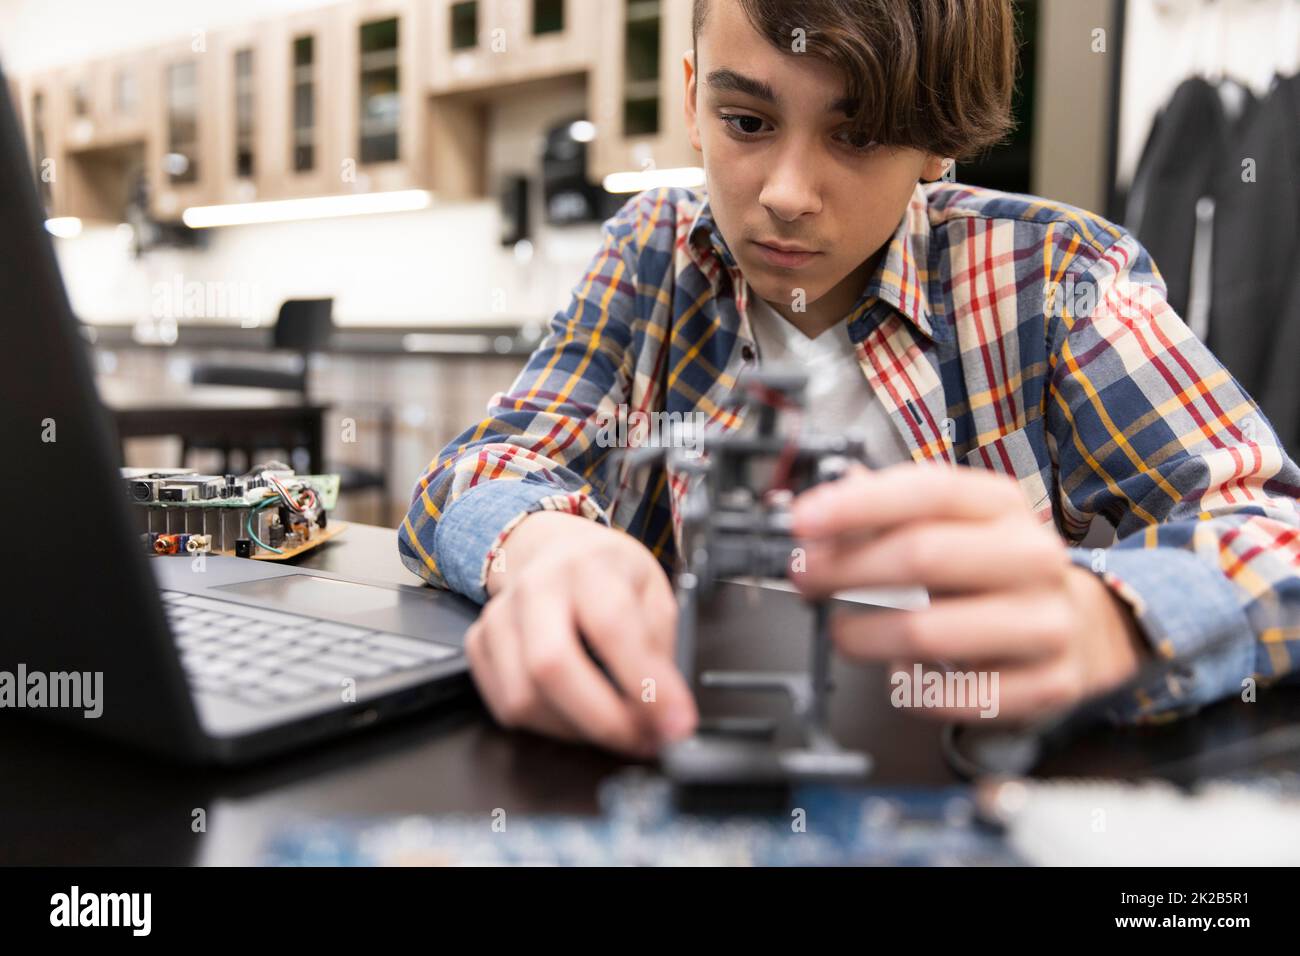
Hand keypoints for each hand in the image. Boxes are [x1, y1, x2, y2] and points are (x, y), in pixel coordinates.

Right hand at [465, 511, 697, 754]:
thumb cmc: (607, 572)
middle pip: (551, 666)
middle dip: (603, 721)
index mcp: (587, 567)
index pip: (612, 628)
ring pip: (524, 698)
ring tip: (616, 727)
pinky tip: (578, 715)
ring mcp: (500, 617)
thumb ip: (658, 647)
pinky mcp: (479, 645)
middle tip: (644, 740)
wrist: (553, 550)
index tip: (675, 723)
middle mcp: (535, 588)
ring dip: (578, 731)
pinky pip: (507, 708)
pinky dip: (549, 726)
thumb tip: (666, 711)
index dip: (646, 684)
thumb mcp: (652, 590)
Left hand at [788, 463, 1150, 720]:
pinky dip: (910, 688)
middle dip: (845, 571)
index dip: (856, 504)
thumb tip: (817, 507)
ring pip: (930, 633)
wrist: (1079, 625)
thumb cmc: (992, 570)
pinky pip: (955, 695)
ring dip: (864, 636)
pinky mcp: (1049, 683)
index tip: (802, 522)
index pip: (926, 491)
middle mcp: (1032, 556)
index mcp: (1002, 506)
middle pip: (922, 557)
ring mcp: (1045, 621)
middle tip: (805, 581)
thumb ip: (883, 513)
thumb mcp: (950, 525)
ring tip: (844, 633)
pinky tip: (899, 672)